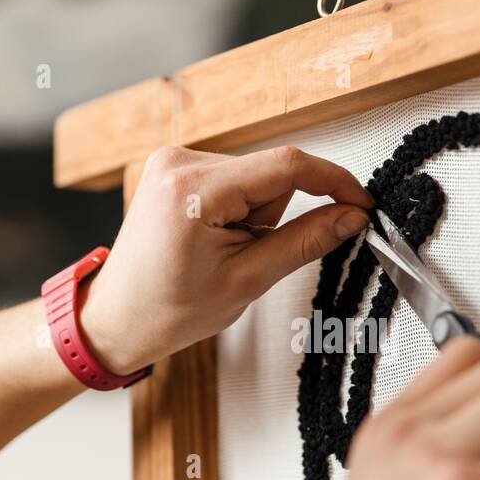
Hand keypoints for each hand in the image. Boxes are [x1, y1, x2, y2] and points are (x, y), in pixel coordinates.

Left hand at [79, 145, 372, 373]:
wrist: (118, 318)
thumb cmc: (169, 309)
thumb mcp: (248, 281)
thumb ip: (305, 242)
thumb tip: (351, 216)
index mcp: (193, 190)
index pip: (287, 166)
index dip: (334, 182)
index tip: (362, 203)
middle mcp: (179, 162)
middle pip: (272, 175)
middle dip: (272, 218)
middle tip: (243, 258)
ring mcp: (173, 161)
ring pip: (256, 178)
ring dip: (253, 216)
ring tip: (219, 252)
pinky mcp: (175, 167)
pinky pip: (234, 180)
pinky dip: (237, 210)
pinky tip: (210, 239)